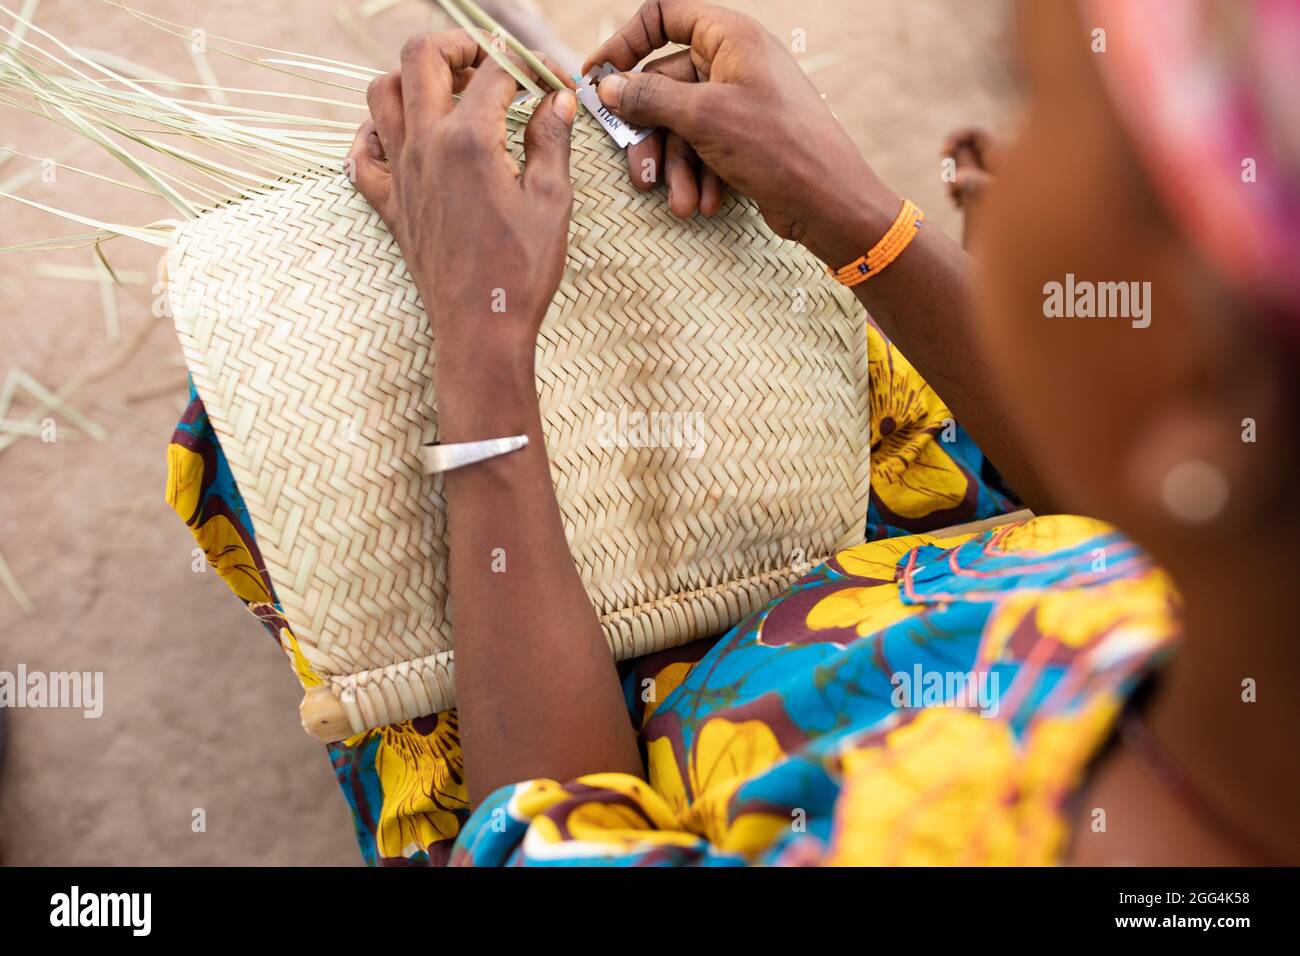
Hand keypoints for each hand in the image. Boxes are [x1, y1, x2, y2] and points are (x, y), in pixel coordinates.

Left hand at [347, 31, 577, 435]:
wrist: (481, 329)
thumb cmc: (522, 271)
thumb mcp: (553, 200)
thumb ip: (552, 138)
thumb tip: (558, 99)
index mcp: (470, 139)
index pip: (498, 70)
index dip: (532, 65)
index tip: (554, 80)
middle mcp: (425, 146)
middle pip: (421, 57)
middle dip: (458, 45)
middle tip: (488, 62)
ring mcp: (400, 173)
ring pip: (381, 93)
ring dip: (413, 79)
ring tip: (449, 93)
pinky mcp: (389, 203)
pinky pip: (361, 154)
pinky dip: (374, 134)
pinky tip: (404, 139)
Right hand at [584, 0, 896, 265]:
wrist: (827, 200)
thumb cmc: (776, 146)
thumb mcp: (703, 117)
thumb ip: (650, 98)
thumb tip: (609, 86)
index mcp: (729, 37)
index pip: (664, 16)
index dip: (626, 43)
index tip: (597, 76)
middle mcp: (733, 63)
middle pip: (664, 85)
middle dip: (652, 135)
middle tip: (640, 172)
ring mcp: (738, 101)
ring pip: (680, 125)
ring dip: (676, 167)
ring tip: (681, 202)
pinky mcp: (742, 138)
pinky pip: (702, 148)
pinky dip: (698, 176)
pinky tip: (704, 203)